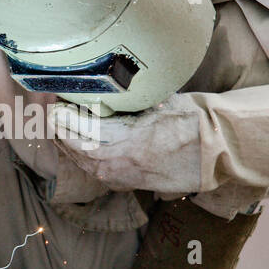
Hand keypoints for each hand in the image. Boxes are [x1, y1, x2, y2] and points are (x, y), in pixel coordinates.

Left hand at [47, 94, 201, 194]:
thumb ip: (130, 99)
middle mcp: (118, 163)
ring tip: (60, 126)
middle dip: (60, 129)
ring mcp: (122, 177)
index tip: (53, 101)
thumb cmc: (192, 122)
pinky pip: (95, 170)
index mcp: (124, 141)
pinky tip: (78, 146)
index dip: (62, 115)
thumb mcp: (159, 102)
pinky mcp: (128, 183)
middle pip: (75, 147)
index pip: (80, 128)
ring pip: (83, 161)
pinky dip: (82, 156)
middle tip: (51, 110)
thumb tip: (109, 85)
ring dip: (69, 144)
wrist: (216, 151)